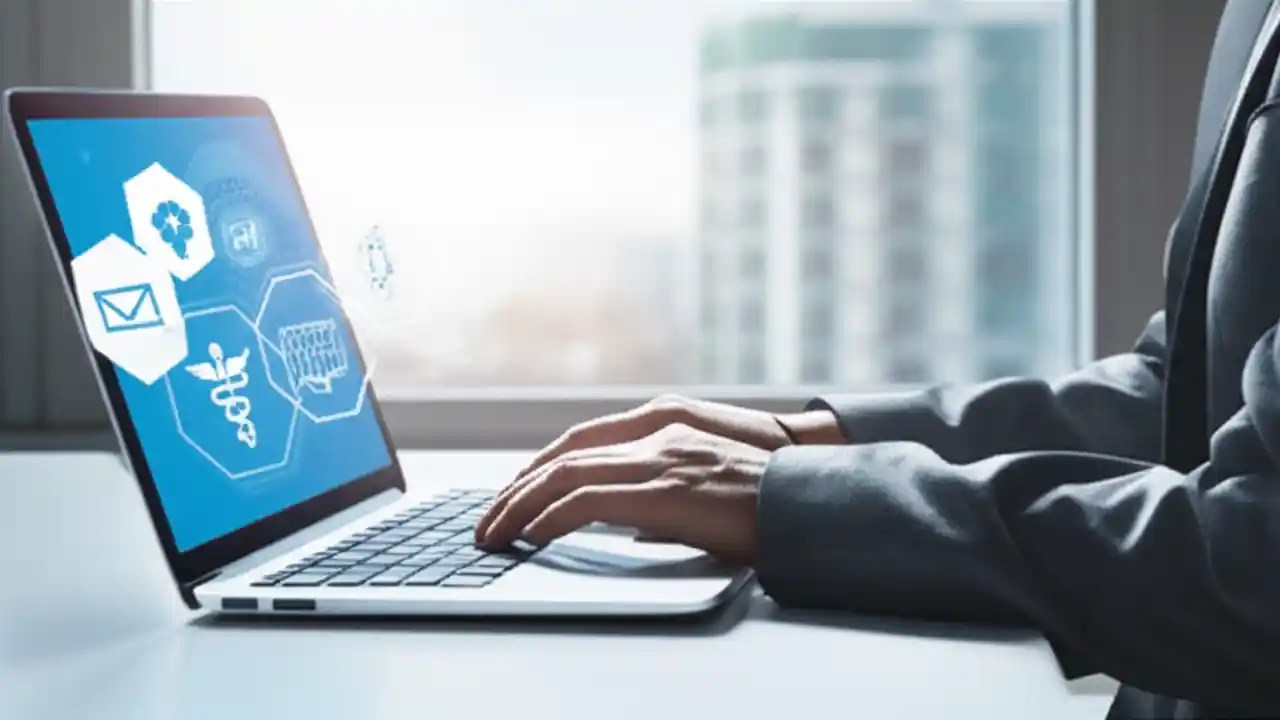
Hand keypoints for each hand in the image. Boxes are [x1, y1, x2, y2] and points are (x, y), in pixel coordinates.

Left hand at [476, 395, 839, 545]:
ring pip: (565, 475)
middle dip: (516, 489)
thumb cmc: (773, 487)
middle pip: (563, 455)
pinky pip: (586, 501)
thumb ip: (667, 485)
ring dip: (520, 506)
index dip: (538, 466)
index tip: (513, 492)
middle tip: (488, 518)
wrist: (820, 488)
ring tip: (495, 533)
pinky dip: (550, 517)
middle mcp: (657, 430)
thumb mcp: (710, 474)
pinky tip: (532, 536)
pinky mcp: (666, 489)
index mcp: (666, 419)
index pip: (580, 439)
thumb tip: (634, 523)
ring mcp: (661, 456)